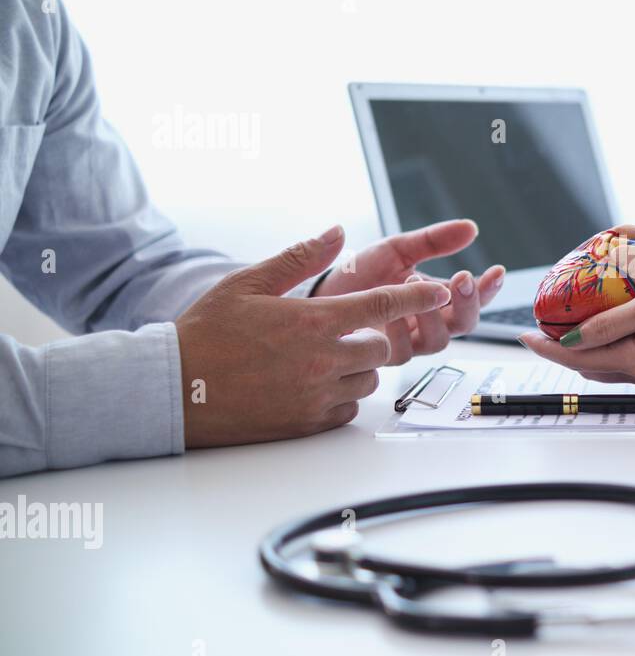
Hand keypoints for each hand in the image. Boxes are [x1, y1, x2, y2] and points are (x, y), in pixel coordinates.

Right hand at [177, 226, 451, 447]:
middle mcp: (322, 361)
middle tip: (336, 330)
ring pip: (367, 380)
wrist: (172, 391)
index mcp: (313, 322)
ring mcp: (317, 396)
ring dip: (357, 367)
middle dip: (369, 336)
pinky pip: (347, 410)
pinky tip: (312, 384)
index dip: (417, 297)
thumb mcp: (249, 283)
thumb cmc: (206, 333)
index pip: (383, 305)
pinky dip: (341, 396)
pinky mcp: (308, 424)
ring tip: (320, 357)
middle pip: (380, 347)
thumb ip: (300, 258)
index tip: (441, 291)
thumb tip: (338, 232)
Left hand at [313, 219, 505, 363]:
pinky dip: (401, 329)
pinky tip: (391, 311)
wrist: (319, 293)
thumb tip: (471, 228)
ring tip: (415, 280)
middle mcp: (427, 325)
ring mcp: (408, 343)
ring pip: (438, 341)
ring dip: (433, 312)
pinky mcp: (383, 356)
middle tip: (463, 278)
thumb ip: (433, 241)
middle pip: (465, 325)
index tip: (496, 271)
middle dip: (468, 302)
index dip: (488, 289)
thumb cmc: (360, 274)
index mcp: (436, 299)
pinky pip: (403, 351)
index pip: (473, 299)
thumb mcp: (398, 249)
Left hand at [518, 271, 634, 387]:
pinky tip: (604, 327)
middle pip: (589, 365)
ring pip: (607, 363)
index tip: (524, 333)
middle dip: (561, 349)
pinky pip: (626, 357)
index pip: (578, 357)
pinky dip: (607, 345)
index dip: (547, 346)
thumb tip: (570, 339)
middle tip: (540, 328)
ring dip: (583, 348)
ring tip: (565, 326)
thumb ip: (610, 323)